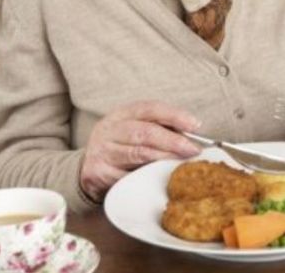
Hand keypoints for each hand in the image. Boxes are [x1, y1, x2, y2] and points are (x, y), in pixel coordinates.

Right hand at [81, 100, 202, 200]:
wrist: (89, 167)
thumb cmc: (122, 145)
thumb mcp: (135, 129)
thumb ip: (160, 128)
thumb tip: (193, 136)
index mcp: (122, 114)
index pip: (150, 108)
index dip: (174, 115)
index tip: (195, 125)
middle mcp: (109, 130)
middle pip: (145, 132)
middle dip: (173, 141)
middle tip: (193, 150)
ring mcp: (102, 151)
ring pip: (138, 154)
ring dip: (164, 159)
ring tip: (183, 163)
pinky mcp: (97, 172)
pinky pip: (128, 175)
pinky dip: (147, 176)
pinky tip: (161, 177)